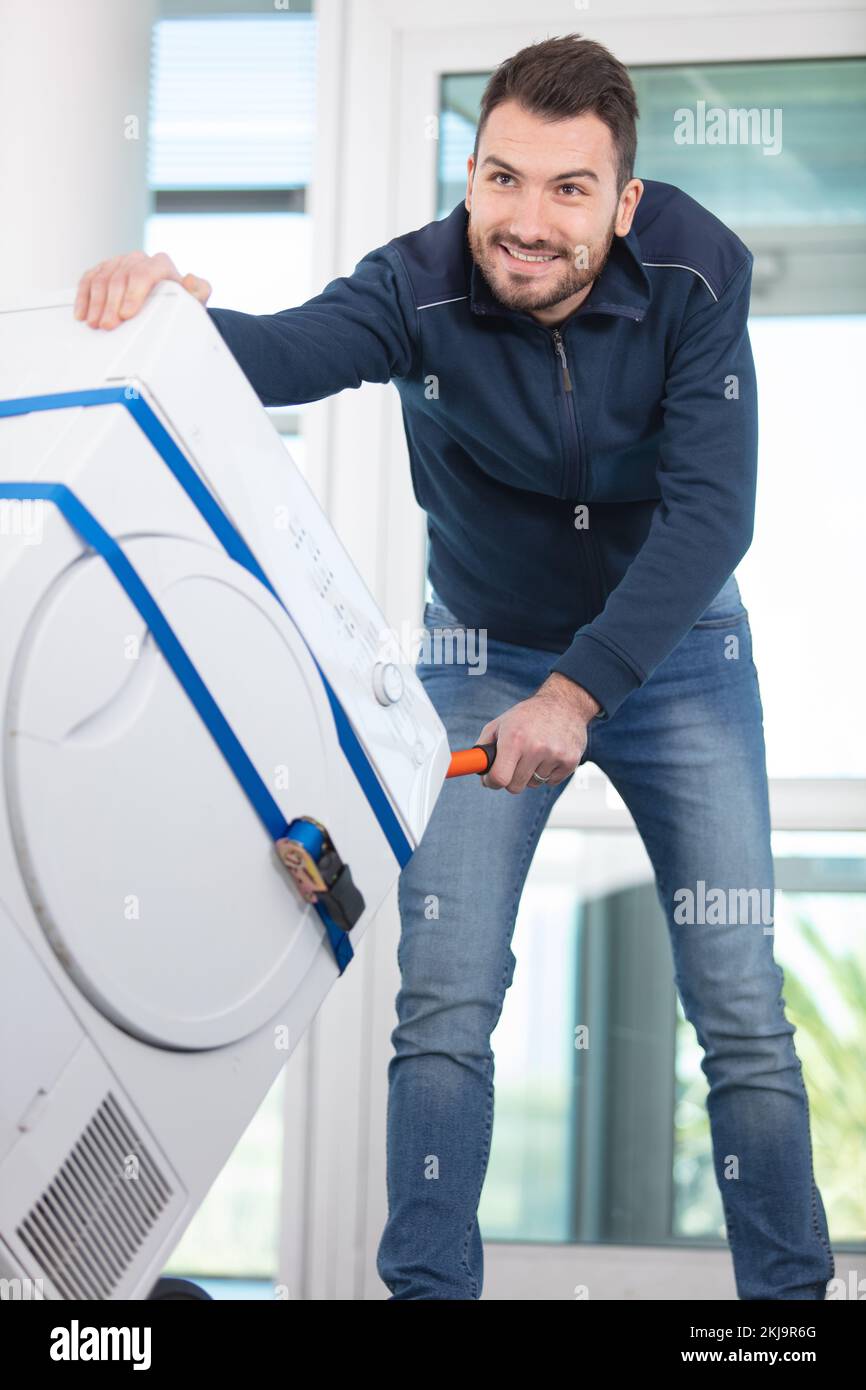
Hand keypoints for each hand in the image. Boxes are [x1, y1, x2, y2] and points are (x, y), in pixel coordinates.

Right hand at [73, 250, 211, 329]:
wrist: (168, 303)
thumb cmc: (180, 303)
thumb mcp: (195, 300)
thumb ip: (199, 290)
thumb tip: (190, 279)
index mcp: (160, 264)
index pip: (143, 273)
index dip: (133, 294)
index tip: (126, 314)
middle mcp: (138, 259)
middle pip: (120, 278)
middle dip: (112, 304)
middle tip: (108, 325)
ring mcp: (119, 263)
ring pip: (102, 278)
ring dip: (96, 303)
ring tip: (95, 323)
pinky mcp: (103, 269)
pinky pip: (89, 279)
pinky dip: (83, 296)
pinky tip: (82, 313)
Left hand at [475, 673, 600, 793]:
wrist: (564, 703)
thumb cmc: (530, 714)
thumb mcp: (500, 723)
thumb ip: (484, 746)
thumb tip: (476, 768)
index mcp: (514, 738)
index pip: (499, 778)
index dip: (492, 782)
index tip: (492, 780)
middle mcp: (535, 747)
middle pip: (515, 787)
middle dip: (511, 778)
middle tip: (515, 763)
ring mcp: (555, 755)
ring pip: (534, 784)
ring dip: (531, 774)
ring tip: (535, 753)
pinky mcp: (570, 761)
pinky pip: (551, 782)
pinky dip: (548, 773)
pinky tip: (549, 755)